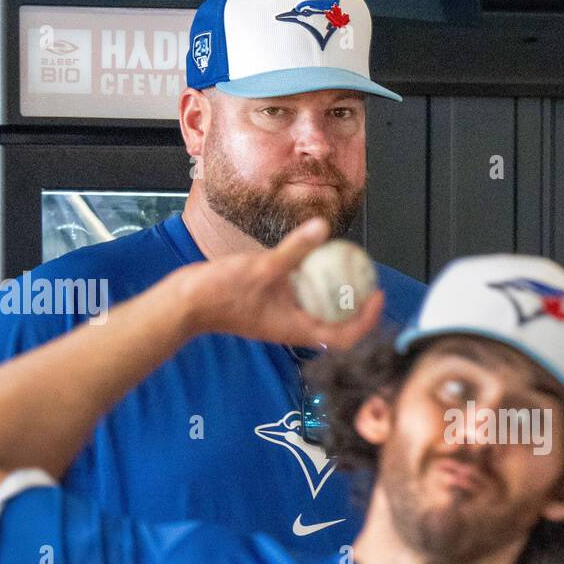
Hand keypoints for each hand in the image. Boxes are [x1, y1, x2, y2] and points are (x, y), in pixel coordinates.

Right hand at [178, 218, 384, 349]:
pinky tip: (313, 259)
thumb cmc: (222, 292)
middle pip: (336, 324)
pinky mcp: (270, 307)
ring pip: (318, 311)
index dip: (366, 320)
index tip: (377, 296)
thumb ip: (295, 249)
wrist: (187, 303)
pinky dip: (312, 284)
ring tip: (348, 269)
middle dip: (356, 306)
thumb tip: (323, 227)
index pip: (344, 336)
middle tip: (368, 280)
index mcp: (296, 330)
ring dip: (335, 294)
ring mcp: (281, 319)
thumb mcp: (264, 267)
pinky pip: (300, 298)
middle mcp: (292, 328)